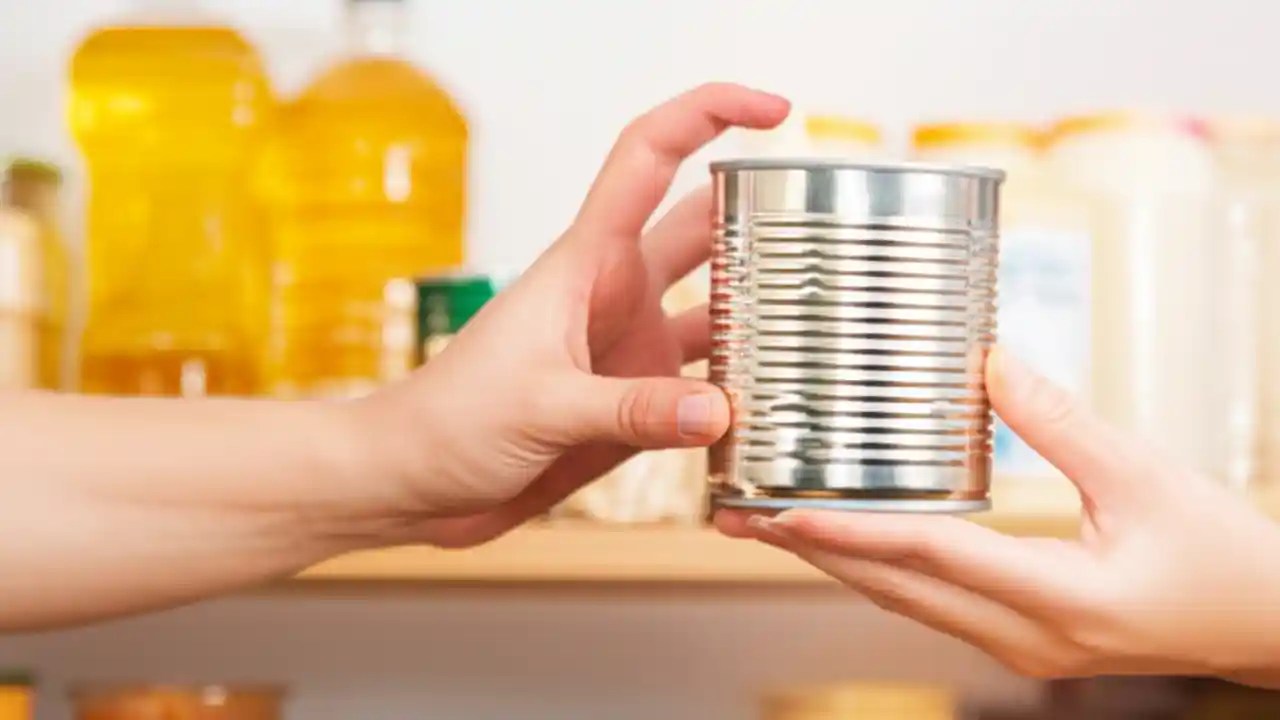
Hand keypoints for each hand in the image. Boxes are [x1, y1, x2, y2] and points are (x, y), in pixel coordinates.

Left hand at [353, 83, 789, 547]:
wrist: (413, 483)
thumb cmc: (447, 421)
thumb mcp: (540, 406)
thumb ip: (630, 409)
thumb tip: (720, 409)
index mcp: (587, 263)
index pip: (649, 156)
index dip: (707, 115)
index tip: (772, 110)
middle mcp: (616, 295)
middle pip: (702, 230)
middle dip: (762, 217)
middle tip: (832, 230)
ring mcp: (628, 350)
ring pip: (715, 311)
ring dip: (760, 313)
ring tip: (827, 320)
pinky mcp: (633, 405)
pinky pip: (704, 386)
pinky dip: (740, 393)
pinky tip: (779, 406)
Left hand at [717, 348, 1279, 685]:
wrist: (1269, 627)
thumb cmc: (1225, 558)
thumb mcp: (1147, 478)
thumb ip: (1060, 421)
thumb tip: (987, 359)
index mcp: (1058, 600)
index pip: (928, 558)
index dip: (846, 528)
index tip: (780, 509)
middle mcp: (1024, 638)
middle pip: (892, 587)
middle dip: (811, 550)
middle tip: (738, 515)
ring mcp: (1019, 646)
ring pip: (903, 601)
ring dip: (836, 559)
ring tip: (770, 524)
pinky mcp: (1021, 638)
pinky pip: (929, 602)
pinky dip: (879, 567)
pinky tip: (848, 537)